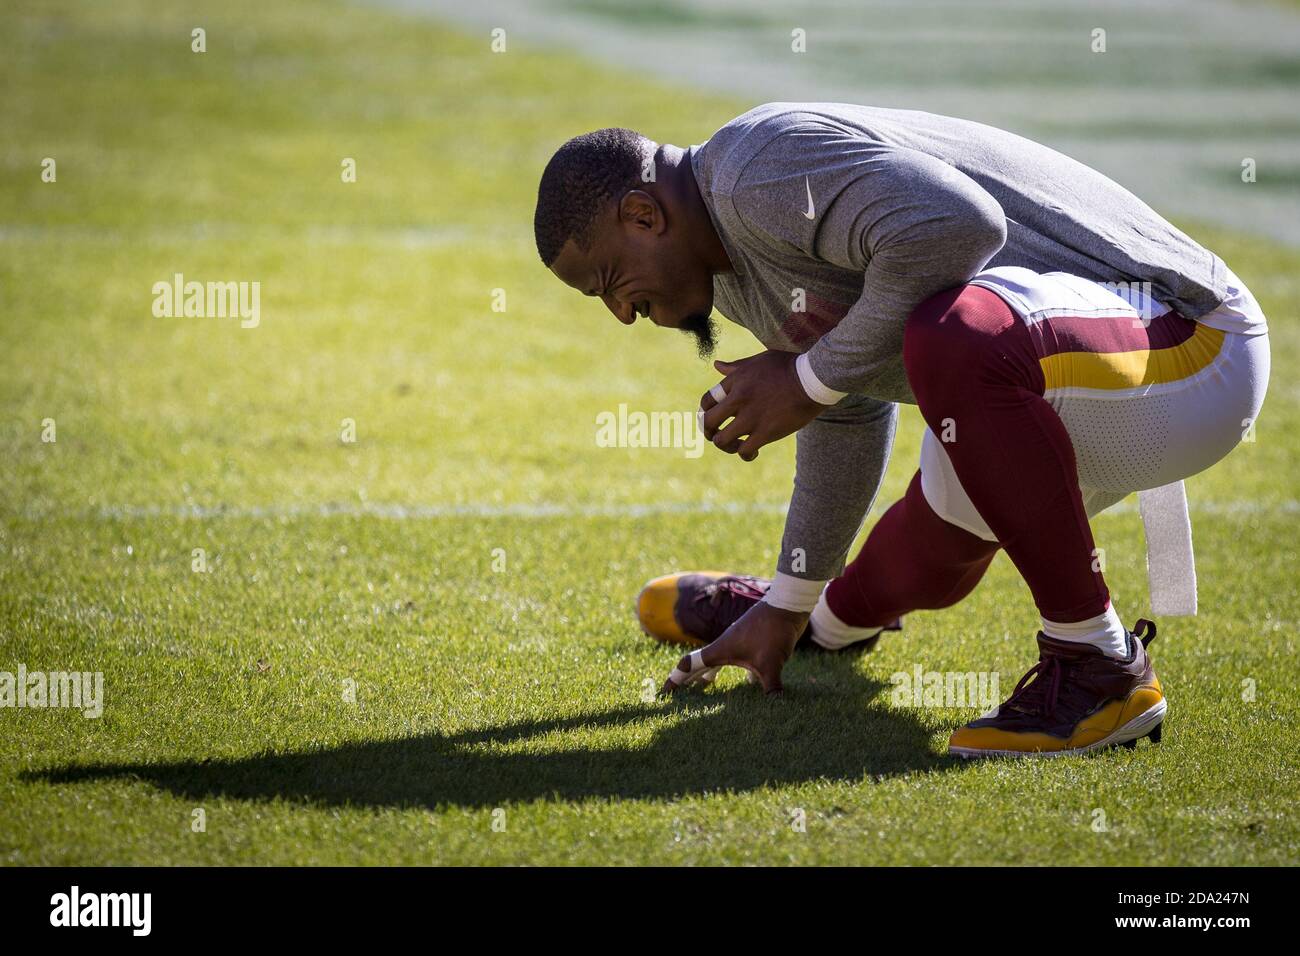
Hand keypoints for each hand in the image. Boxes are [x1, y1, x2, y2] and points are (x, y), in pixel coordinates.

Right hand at [659, 601, 807, 695]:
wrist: (788, 604)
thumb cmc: (772, 631)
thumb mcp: (771, 663)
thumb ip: (771, 687)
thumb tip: (776, 707)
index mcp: (720, 650)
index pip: (689, 665)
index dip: (676, 679)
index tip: (665, 691)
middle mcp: (725, 645)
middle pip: (700, 663)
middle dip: (689, 678)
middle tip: (678, 691)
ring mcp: (739, 641)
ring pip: (719, 660)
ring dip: (711, 671)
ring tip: (708, 684)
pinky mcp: (753, 640)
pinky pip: (737, 658)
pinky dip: (736, 669)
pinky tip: (750, 682)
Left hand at [700, 351, 826, 460]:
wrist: (813, 379)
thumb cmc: (789, 367)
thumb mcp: (759, 360)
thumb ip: (736, 366)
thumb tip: (716, 365)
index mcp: (735, 382)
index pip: (706, 401)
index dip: (705, 412)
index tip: (714, 418)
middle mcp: (738, 400)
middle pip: (708, 422)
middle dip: (708, 432)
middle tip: (716, 435)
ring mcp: (751, 418)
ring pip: (721, 440)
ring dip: (725, 446)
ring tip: (735, 446)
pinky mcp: (766, 432)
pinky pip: (744, 451)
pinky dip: (745, 455)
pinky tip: (753, 453)